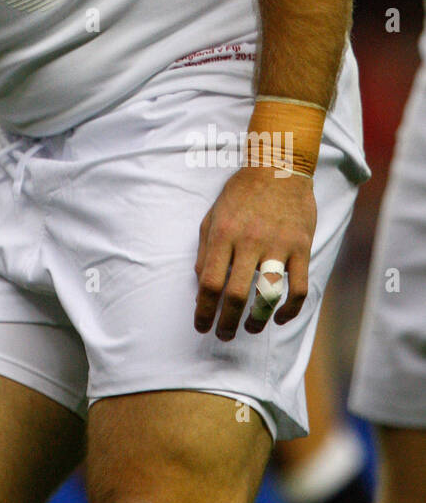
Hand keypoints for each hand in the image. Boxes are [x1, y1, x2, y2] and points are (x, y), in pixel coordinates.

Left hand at [193, 165, 315, 340]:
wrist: (278, 167)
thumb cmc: (241, 194)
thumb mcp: (213, 215)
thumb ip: (205, 249)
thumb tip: (201, 284)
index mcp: (223, 234)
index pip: (209, 282)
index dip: (203, 310)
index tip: (201, 325)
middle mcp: (249, 241)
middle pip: (236, 294)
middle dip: (227, 322)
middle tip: (224, 335)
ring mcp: (277, 245)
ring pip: (267, 295)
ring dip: (257, 320)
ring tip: (250, 329)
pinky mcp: (301, 247)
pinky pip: (298, 287)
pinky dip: (290, 309)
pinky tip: (279, 317)